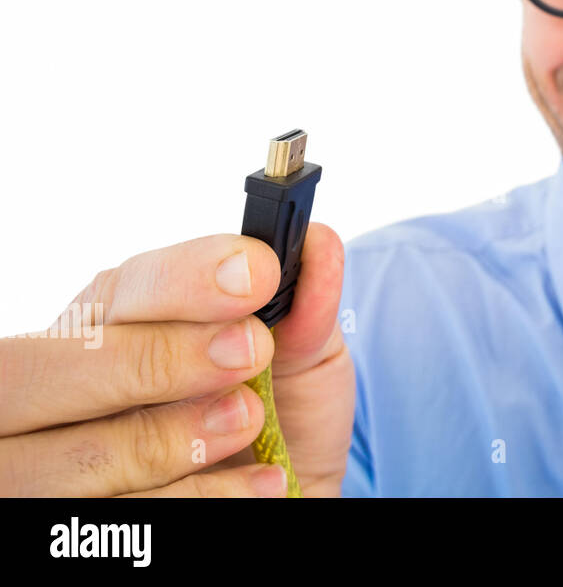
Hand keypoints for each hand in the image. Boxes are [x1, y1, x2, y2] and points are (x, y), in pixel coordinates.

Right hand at [0, 222, 353, 495]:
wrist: (289, 490)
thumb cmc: (283, 410)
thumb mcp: (305, 354)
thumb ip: (304, 306)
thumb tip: (317, 244)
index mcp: (106, 323)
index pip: (114, 290)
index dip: (181, 280)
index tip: (256, 277)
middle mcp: (60, 392)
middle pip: (41, 371)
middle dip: (156, 357)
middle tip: (250, 354)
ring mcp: (53, 468)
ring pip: (75, 457)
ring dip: (175, 437)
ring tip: (251, 422)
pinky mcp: (79, 524)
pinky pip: (116, 520)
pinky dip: (199, 499)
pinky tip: (259, 483)